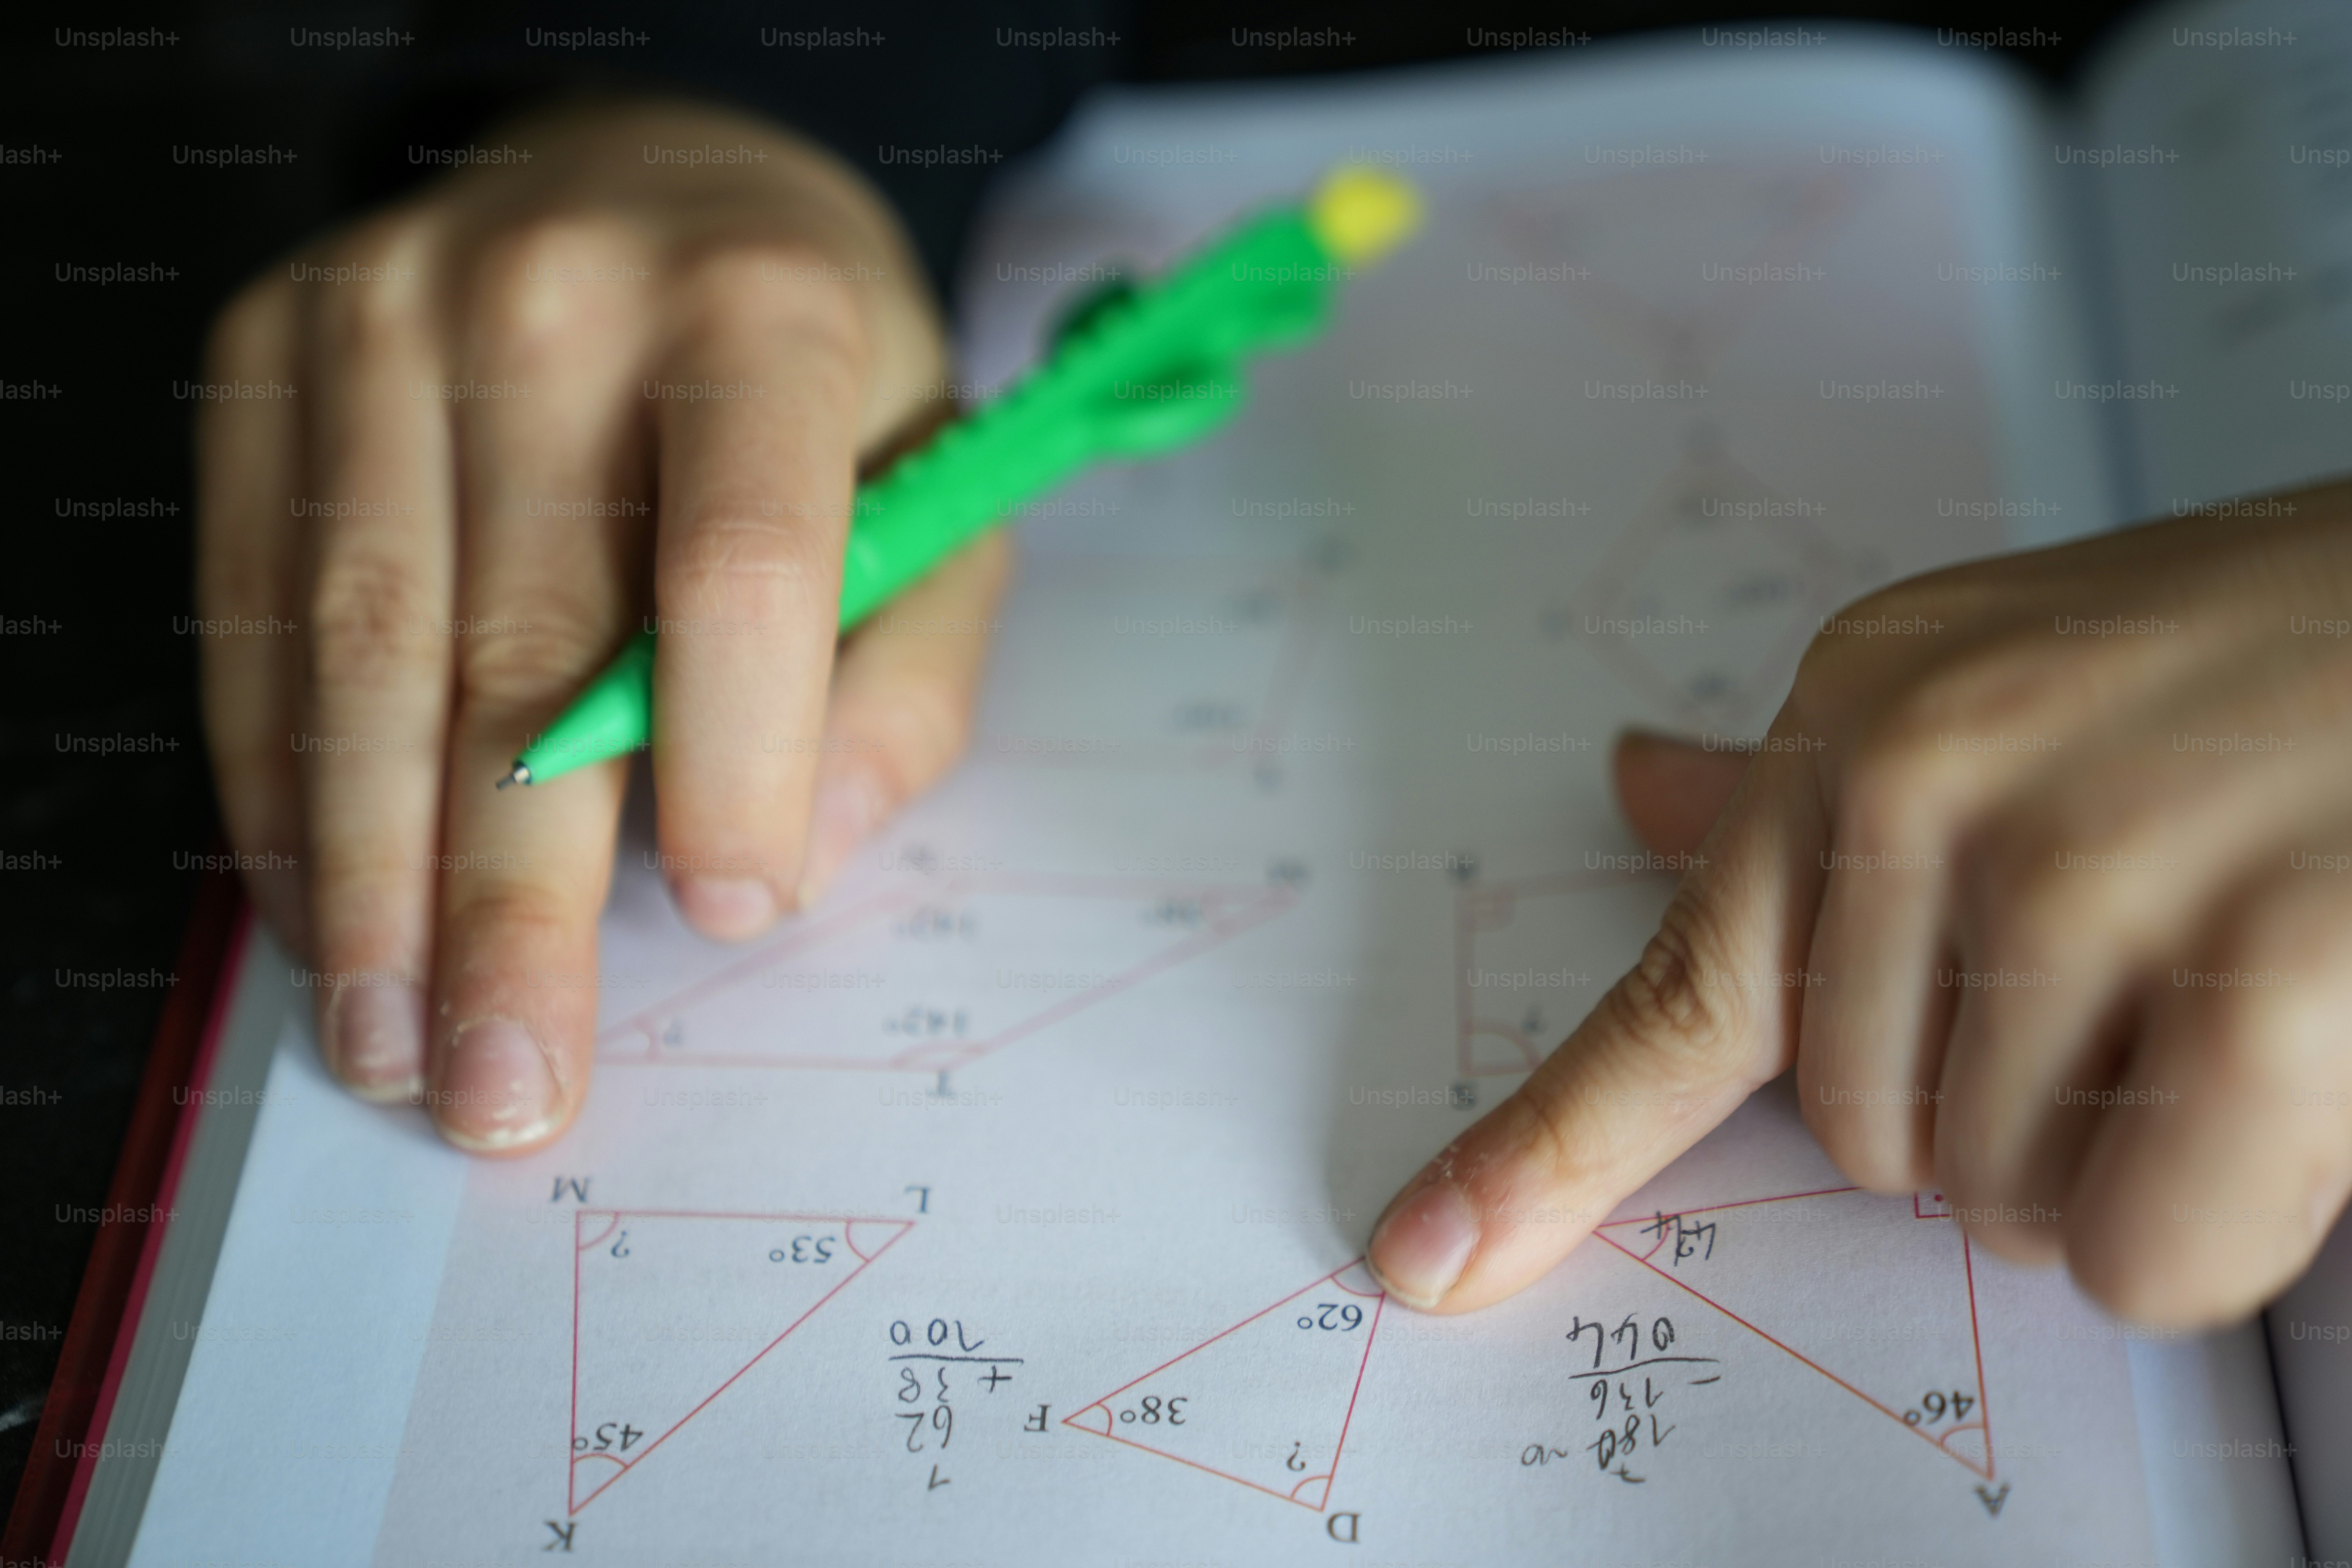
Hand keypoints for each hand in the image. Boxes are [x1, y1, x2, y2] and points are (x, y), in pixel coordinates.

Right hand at [196, 99, 1008, 1150]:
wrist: (658, 189)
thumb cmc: (822, 380)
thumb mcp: (941, 495)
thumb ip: (911, 674)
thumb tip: (811, 855)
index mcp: (762, 308)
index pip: (738, 565)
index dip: (734, 757)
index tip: (731, 918)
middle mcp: (554, 292)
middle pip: (522, 640)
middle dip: (510, 896)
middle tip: (509, 1083)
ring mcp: (384, 309)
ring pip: (362, 648)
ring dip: (373, 879)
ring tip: (397, 1047)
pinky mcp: (272, 353)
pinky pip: (258, 608)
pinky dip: (288, 786)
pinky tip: (327, 918)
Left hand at [1369, 482, 2351, 1326]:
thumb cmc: (2242, 672)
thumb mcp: (1995, 686)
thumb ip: (1804, 788)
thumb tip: (1633, 792)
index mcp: (1857, 722)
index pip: (1673, 999)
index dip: (1539, 1157)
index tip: (1425, 1261)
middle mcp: (1936, 784)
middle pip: (1877, 1148)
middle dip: (2007, 1118)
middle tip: (2140, 975)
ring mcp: (2098, 871)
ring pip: (2016, 1212)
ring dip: (2123, 1157)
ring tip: (2219, 986)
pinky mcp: (2272, 979)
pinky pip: (2146, 1252)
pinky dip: (2218, 1221)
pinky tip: (2284, 1077)